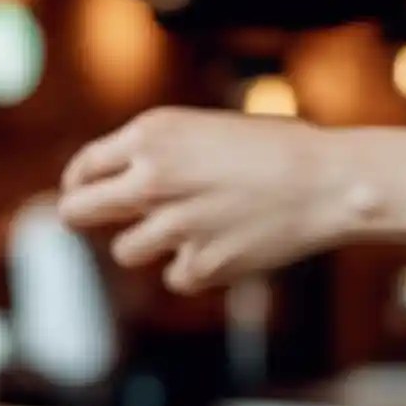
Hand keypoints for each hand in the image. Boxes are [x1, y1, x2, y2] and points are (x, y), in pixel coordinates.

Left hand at [58, 108, 358, 293]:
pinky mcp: (200, 266)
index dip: (78, 183)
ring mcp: (173, 226)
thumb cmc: (274, 147)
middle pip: (78, 212)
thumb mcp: (203, 128)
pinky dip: (192, 268)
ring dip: (147, 244)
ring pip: (125, 251)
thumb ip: (155, 152)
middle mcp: (152, 179)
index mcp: (150, 134)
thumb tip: (110, 180)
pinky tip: (223, 246)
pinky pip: (173, 276)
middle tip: (85, 221)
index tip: (80, 192)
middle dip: (78, 216)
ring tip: (187, 227)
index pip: (84, 166)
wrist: (327, 181)